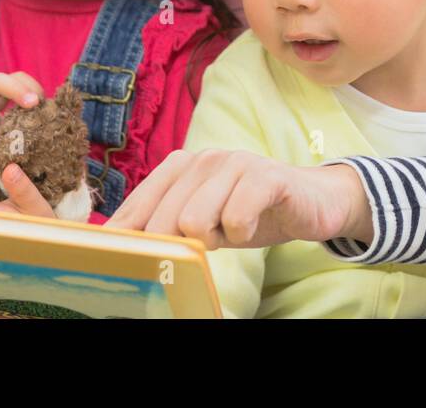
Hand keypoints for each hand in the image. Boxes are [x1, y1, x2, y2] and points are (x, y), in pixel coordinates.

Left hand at [102, 149, 372, 248]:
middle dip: (180, 245)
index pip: (135, 210)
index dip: (128, 243)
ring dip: (216, 239)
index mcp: (178, 167)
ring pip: (194, 220)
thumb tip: (115, 247)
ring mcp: (234, 162)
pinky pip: (236, 218)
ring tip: (234, 230)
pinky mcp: (266, 175)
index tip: (122, 267)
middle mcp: (202, 159)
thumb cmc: (248, 212)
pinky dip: (242, 233)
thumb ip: (163, 226)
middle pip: (162, 222)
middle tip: (210, 243)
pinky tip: (253, 225)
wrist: (311, 201)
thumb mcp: (200, 221)